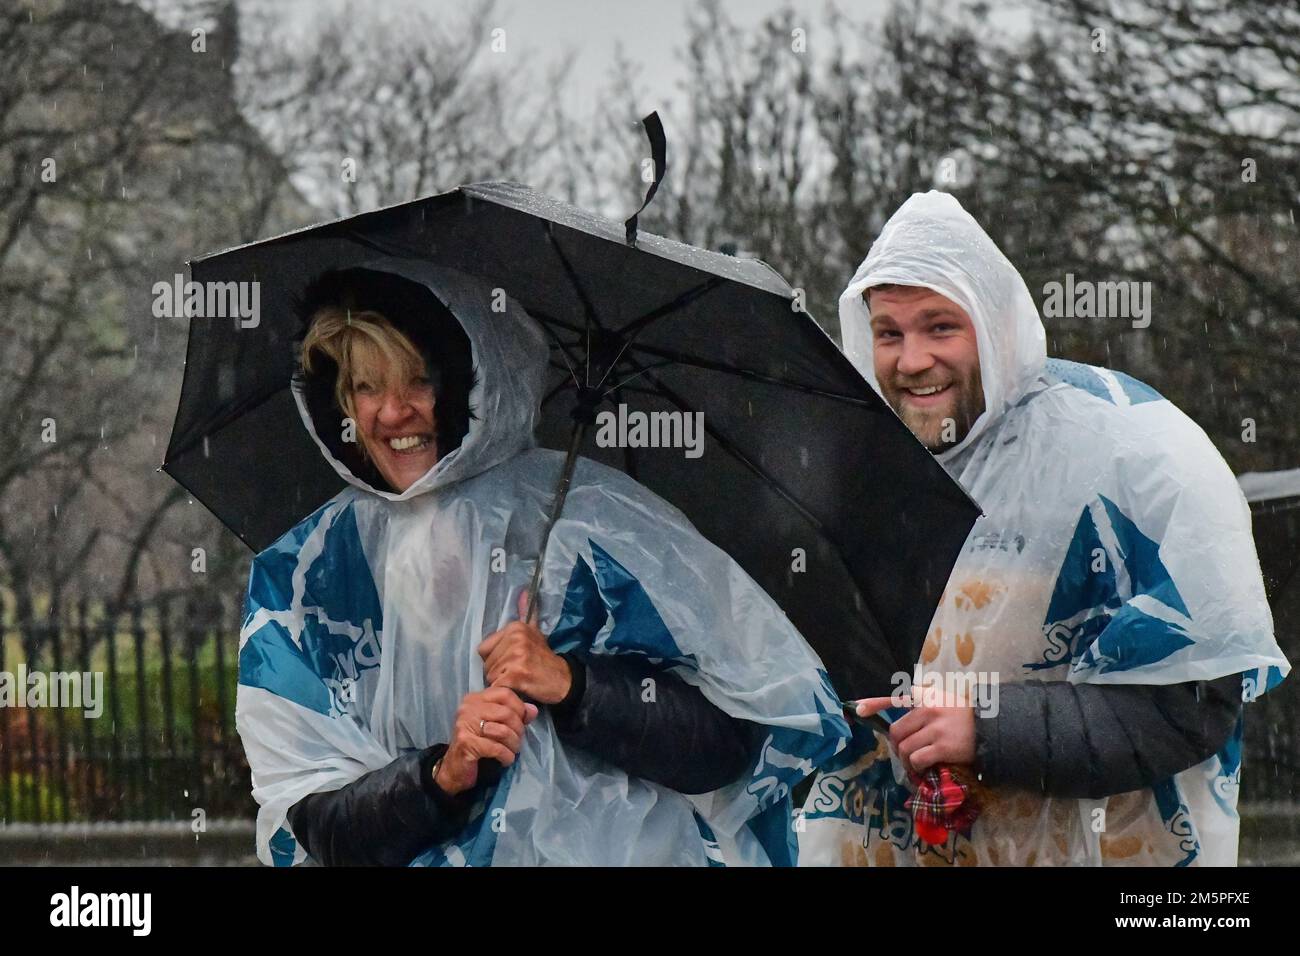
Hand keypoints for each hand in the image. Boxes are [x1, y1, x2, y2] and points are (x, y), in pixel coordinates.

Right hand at [434, 686, 538, 795]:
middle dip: (518, 729)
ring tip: (512, 751)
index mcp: (474, 699)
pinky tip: (505, 760)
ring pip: (503, 730)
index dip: (519, 708)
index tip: (522, 722)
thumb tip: (533, 710)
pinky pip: (496, 748)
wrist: (454, 769)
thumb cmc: (477, 745)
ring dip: (514, 744)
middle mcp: (467, 708)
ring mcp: (465, 724)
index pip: (505, 693)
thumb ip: (514, 715)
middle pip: (506, 712)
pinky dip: (506, 756)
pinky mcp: (466, 743)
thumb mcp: (496, 726)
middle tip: (517, 741)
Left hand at [477, 591, 572, 704]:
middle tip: (515, 673)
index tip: (510, 661)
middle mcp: (515, 639)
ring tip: (517, 680)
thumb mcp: (535, 632)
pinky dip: (503, 690)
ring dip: (500, 682)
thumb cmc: (544, 657)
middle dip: (497, 672)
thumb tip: (524, 591)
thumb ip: (527, 613)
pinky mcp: (517, 675)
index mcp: (515, 627)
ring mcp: (516, 657)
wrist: (563, 679)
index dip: (495, 658)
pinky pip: (497, 685)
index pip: (484, 648)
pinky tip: (516, 688)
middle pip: (486, 663)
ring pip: (491, 675)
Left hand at [855, 695, 975, 777]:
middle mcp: (928, 709)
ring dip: (906, 760)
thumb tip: (902, 716)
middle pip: (896, 731)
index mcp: (926, 697)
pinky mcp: (942, 746)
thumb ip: (922, 703)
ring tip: (915, 764)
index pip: (895, 698)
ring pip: (904, 748)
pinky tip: (923, 768)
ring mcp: (935, 728)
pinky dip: (916, 767)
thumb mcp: (943, 699)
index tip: (858, 709)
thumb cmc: (965, 716)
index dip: (874, 704)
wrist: (992, 728)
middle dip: (896, 746)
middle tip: (903, 754)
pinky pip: (918, 759)